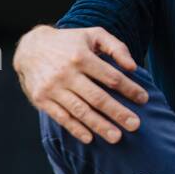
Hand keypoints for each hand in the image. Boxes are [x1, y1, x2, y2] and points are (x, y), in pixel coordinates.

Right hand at [13, 25, 148, 144]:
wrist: (30, 48)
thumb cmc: (71, 42)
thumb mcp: (94, 35)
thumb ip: (117, 47)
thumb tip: (133, 67)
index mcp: (82, 57)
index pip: (111, 77)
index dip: (130, 89)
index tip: (144, 99)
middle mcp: (67, 73)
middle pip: (97, 97)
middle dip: (118, 112)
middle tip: (135, 125)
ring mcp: (52, 88)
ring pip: (80, 110)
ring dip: (99, 125)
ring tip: (117, 137)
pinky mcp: (41, 99)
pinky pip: (61, 117)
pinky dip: (75, 129)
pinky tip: (90, 138)